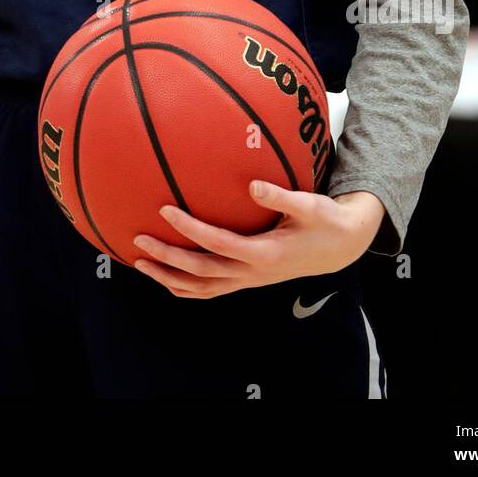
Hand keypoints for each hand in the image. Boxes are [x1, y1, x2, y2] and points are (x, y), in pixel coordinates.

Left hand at [130, 184, 384, 297]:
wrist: (340, 248)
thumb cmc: (323, 220)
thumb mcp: (310, 205)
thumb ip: (282, 197)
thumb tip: (253, 186)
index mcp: (264, 253)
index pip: (217, 243)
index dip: (190, 229)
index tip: (165, 210)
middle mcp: (252, 272)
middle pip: (201, 271)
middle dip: (167, 258)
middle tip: (138, 239)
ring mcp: (248, 280)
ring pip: (201, 287)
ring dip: (169, 277)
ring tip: (139, 262)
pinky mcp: (247, 279)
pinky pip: (210, 290)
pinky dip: (185, 287)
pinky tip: (165, 279)